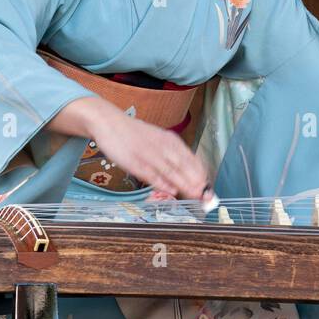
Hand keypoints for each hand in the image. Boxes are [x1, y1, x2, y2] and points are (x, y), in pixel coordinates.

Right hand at [88, 105, 212, 202]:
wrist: (110, 123)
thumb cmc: (135, 134)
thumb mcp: (158, 139)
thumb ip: (171, 153)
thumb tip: (186, 170)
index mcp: (170, 140)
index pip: (190, 159)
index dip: (200, 174)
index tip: (208, 186)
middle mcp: (162, 146)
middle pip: (183, 166)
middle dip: (196, 182)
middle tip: (205, 195)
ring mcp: (148, 154)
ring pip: (170, 171)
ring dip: (184, 184)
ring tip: (194, 195)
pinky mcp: (134, 162)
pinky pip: (151, 175)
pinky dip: (163, 183)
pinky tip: (172, 191)